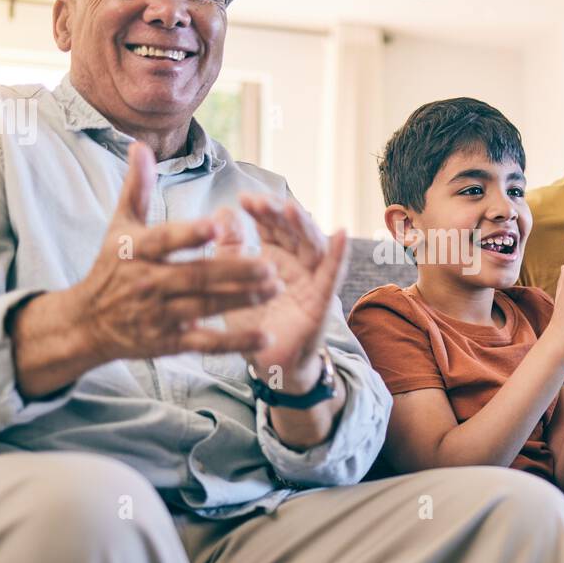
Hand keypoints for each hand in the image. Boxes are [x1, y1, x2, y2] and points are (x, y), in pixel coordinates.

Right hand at [71, 141, 281, 362]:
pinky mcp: (169, 342)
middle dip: (235, 271)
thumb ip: (136, 188)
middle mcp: (148, 283)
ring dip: (243, 299)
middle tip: (271, 264)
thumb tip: (140, 145)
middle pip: (195, 276)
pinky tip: (264, 338)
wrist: (88, 323)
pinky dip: (235, 343)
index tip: (217, 225)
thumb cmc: (112, 267)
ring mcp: (160, 315)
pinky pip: (206, 344)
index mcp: (137, 251)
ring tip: (276, 287)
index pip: (165, 241)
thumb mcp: (120, 226)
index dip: (190, 234)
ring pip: (206, 307)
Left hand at [213, 193, 348, 392]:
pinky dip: (338, 255)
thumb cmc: (251, 321)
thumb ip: (229, 248)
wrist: (266, 362)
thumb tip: (222, 212)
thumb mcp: (232, 281)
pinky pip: (332, 275)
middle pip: (293, 231)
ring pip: (313, 246)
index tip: (244, 200)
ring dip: (305, 226)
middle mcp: (296, 263)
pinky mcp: (321, 301)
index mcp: (275, 256)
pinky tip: (341, 234)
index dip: (262, 210)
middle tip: (261, 203)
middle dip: (279, 213)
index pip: (272, 226)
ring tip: (293, 209)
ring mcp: (311, 280)